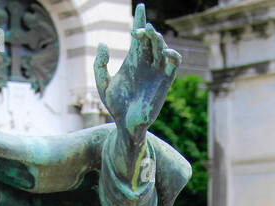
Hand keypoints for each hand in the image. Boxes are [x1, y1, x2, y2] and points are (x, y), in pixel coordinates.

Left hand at [94, 4, 179, 149]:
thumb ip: (100, 64)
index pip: (139, 36)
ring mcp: (156, 72)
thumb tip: (103, 43)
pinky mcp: (164, 82)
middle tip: (137, 30)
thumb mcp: (103, 83)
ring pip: (162, 48)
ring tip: (149, 35)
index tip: (140, 6)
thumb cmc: (115, 106)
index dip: (140, 20)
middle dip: (147, 30)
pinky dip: (173, 55)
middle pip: (151, 39)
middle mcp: (146, 64)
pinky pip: (174, 65)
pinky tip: (165, 51)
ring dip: (158, 39)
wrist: (124, 125)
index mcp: (133, 61)